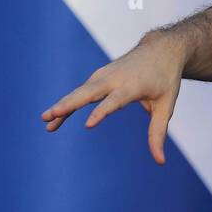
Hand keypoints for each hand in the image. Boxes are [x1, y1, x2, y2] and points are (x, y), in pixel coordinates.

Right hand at [40, 33, 187, 164]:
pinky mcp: (98, 77)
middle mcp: (114, 79)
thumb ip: (158, 133)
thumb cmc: (165, 79)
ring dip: (62, 106)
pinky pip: (80, 92)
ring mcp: (103, 75)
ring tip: (45, 121)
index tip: (87, 125)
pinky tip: (54, 117)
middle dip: (69, 104)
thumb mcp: (166, 106)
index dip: (102, 112)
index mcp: (132, 86)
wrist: (161, 49)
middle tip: (49, 116)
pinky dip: (67, 103)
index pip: (115, 101)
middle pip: (88, 93)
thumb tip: (160, 161)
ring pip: (79, 93)